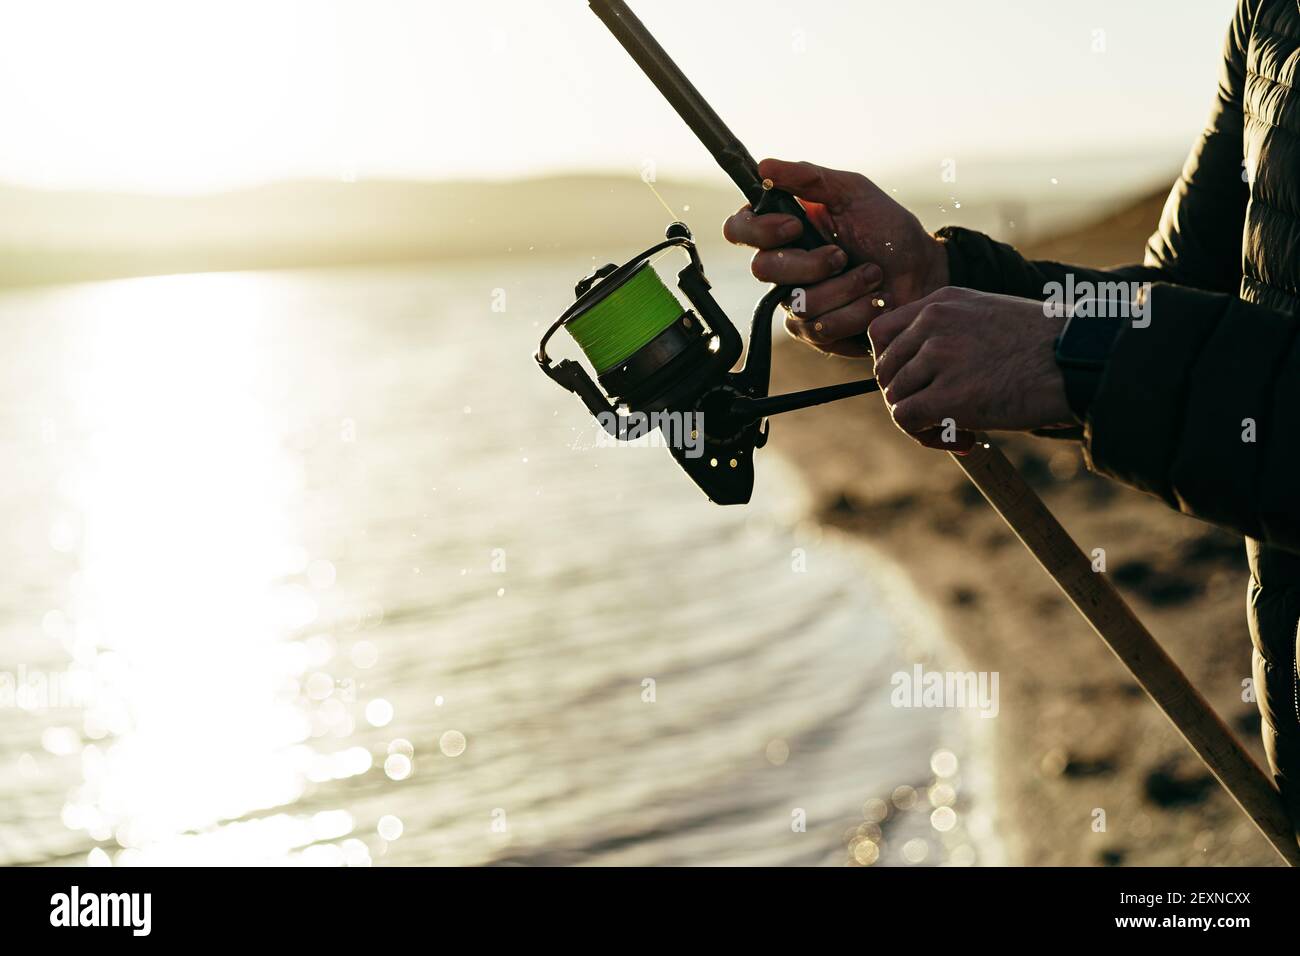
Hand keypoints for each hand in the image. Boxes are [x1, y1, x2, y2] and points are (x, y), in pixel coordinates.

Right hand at [722, 158, 948, 357]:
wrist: (922, 272)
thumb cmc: (887, 229)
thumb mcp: (852, 192)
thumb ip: (809, 177)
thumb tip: (764, 165)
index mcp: (783, 228)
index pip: (739, 229)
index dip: (758, 230)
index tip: (795, 226)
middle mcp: (784, 266)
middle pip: (763, 269)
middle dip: (810, 264)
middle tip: (842, 255)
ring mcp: (796, 301)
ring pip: (798, 303)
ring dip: (845, 288)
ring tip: (872, 277)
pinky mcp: (815, 332)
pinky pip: (820, 328)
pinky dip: (855, 312)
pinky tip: (873, 302)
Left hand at [868, 287, 1074, 451]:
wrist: (1082, 360)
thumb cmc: (1048, 346)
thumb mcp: (990, 319)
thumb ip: (952, 334)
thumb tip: (922, 375)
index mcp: (942, 302)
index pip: (882, 334)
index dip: (892, 365)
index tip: (918, 384)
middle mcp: (933, 324)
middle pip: (885, 371)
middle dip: (908, 398)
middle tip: (942, 415)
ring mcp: (938, 357)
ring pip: (895, 398)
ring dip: (921, 422)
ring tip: (960, 429)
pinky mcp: (947, 395)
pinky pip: (907, 420)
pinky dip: (926, 437)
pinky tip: (964, 439)